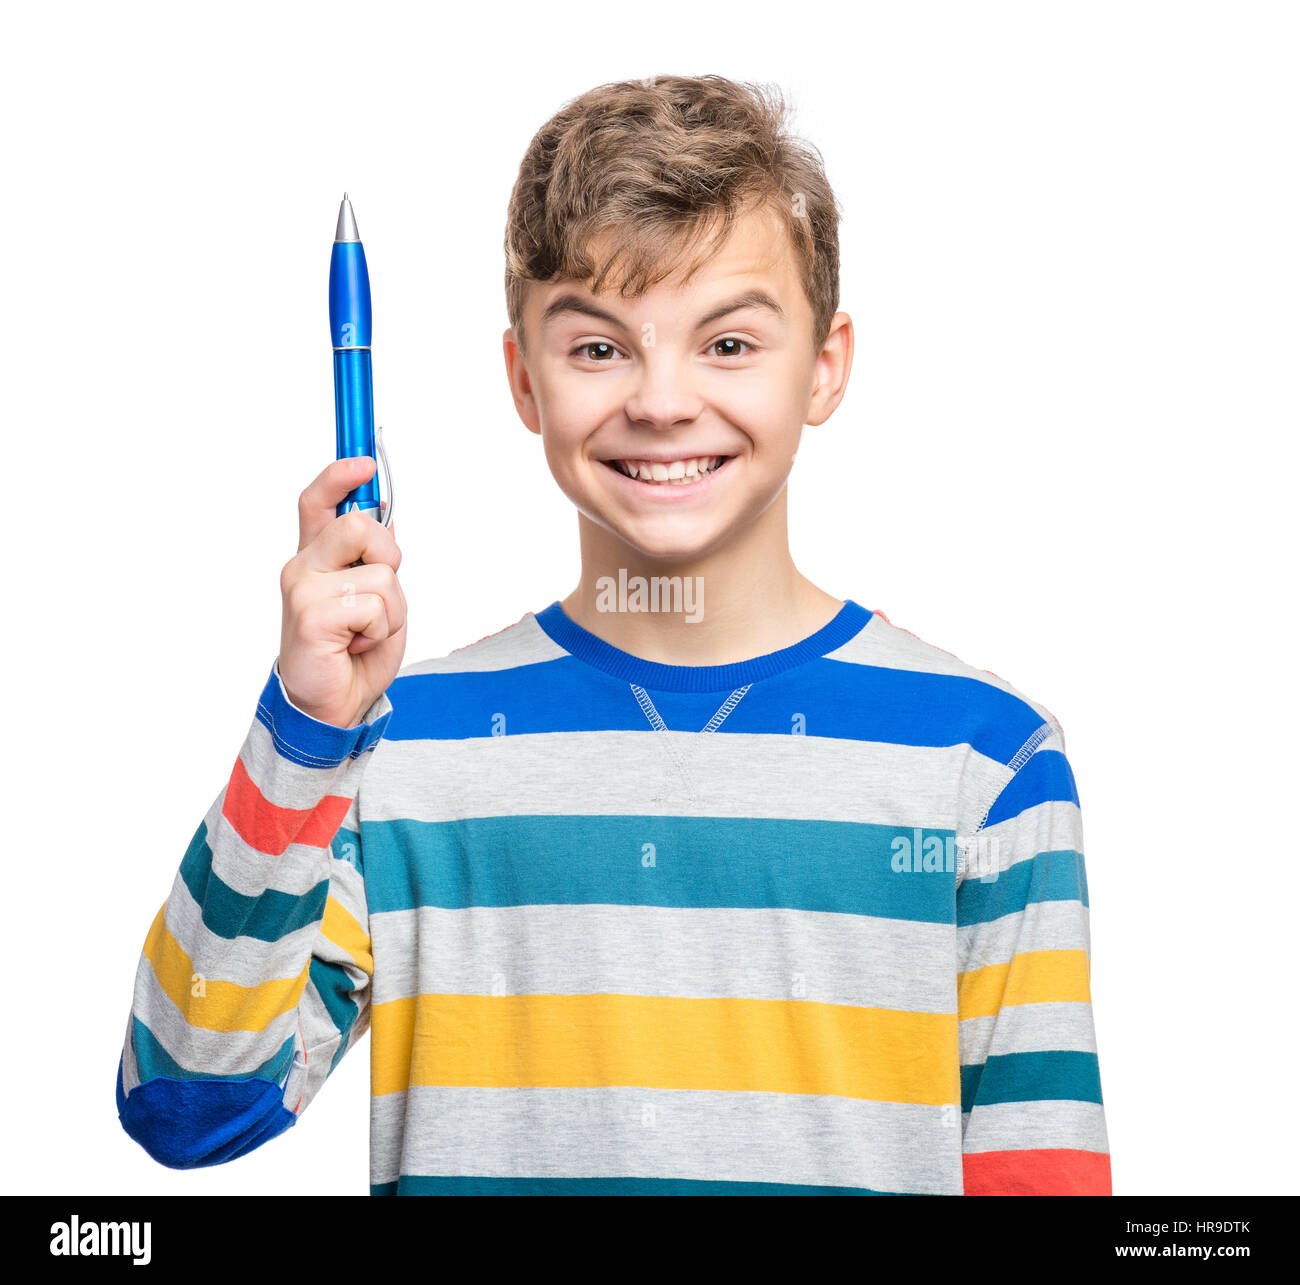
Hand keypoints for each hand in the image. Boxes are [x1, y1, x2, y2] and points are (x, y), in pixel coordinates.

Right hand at [277, 456, 406, 727]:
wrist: (333, 705)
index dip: (339, 476)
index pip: (318, 501)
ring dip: (392, 609)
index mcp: (316, 557)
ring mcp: (303, 589)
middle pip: (360, 523)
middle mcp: (303, 566)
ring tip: (368, 631)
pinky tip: (357, 645)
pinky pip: (375, 605)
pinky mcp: (312, 616)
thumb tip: (388, 520)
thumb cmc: (353, 652)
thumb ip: (376, 561)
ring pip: (380, 572)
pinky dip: (382, 629)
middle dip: (391, 557)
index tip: (364, 463)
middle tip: (382, 596)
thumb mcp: (376, 598)